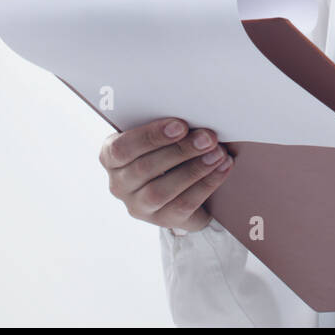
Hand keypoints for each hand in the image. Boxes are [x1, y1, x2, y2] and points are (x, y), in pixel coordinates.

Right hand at [99, 117, 234, 232]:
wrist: (181, 184)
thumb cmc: (168, 148)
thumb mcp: (161, 135)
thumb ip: (170, 127)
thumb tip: (196, 115)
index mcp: (111, 156)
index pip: (121, 148)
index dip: (150, 136)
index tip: (181, 125)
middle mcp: (119, 184)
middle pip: (145, 168)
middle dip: (180, 150)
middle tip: (208, 137)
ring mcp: (138, 205)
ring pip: (161, 191)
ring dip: (194, 169)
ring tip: (218, 153)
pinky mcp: (162, 219)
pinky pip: (183, 204)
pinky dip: (206, 184)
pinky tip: (222, 167)